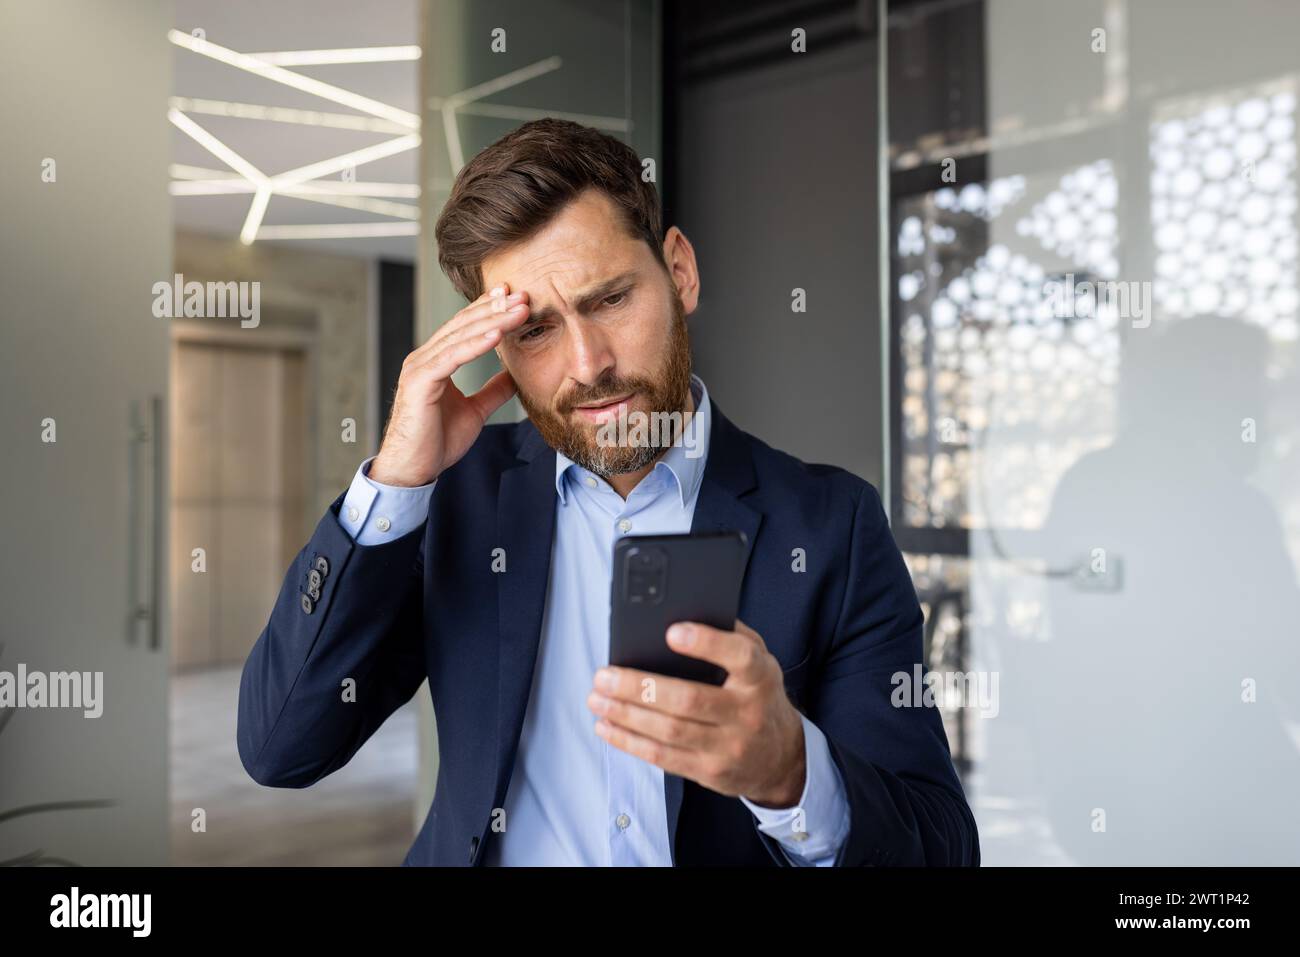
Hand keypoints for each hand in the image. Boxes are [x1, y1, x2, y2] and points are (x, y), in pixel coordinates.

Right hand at [369, 284, 528, 485]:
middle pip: (463, 325)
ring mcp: (420, 368)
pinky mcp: (421, 382)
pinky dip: (475, 344)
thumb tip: (513, 376)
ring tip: (518, 309)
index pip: (465, 328)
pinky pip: (452, 358)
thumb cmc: (436, 442)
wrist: (413, 470)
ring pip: (460, 336)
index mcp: (435, 362)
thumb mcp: (475, 411)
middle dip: (494, 308)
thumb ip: (491, 392)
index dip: (489, 310)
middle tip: (522, 293)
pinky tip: (497, 334)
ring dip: (492, 320)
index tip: (514, 297)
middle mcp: (424, 359)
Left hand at [588, 619, 806, 807]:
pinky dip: (630, 742)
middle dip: (640, 687)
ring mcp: (729, 747)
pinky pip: (663, 758)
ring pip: (670, 731)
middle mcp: (747, 713)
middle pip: (689, 700)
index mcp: (760, 678)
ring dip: (626, 715)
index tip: (671, 631)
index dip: (706, 643)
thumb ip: (731, 636)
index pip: (739, 657)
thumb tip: (685, 614)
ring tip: (597, 699)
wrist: (780, 758)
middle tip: (605, 675)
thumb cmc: (758, 697)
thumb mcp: (760, 661)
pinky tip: (608, 726)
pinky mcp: (710, 772)